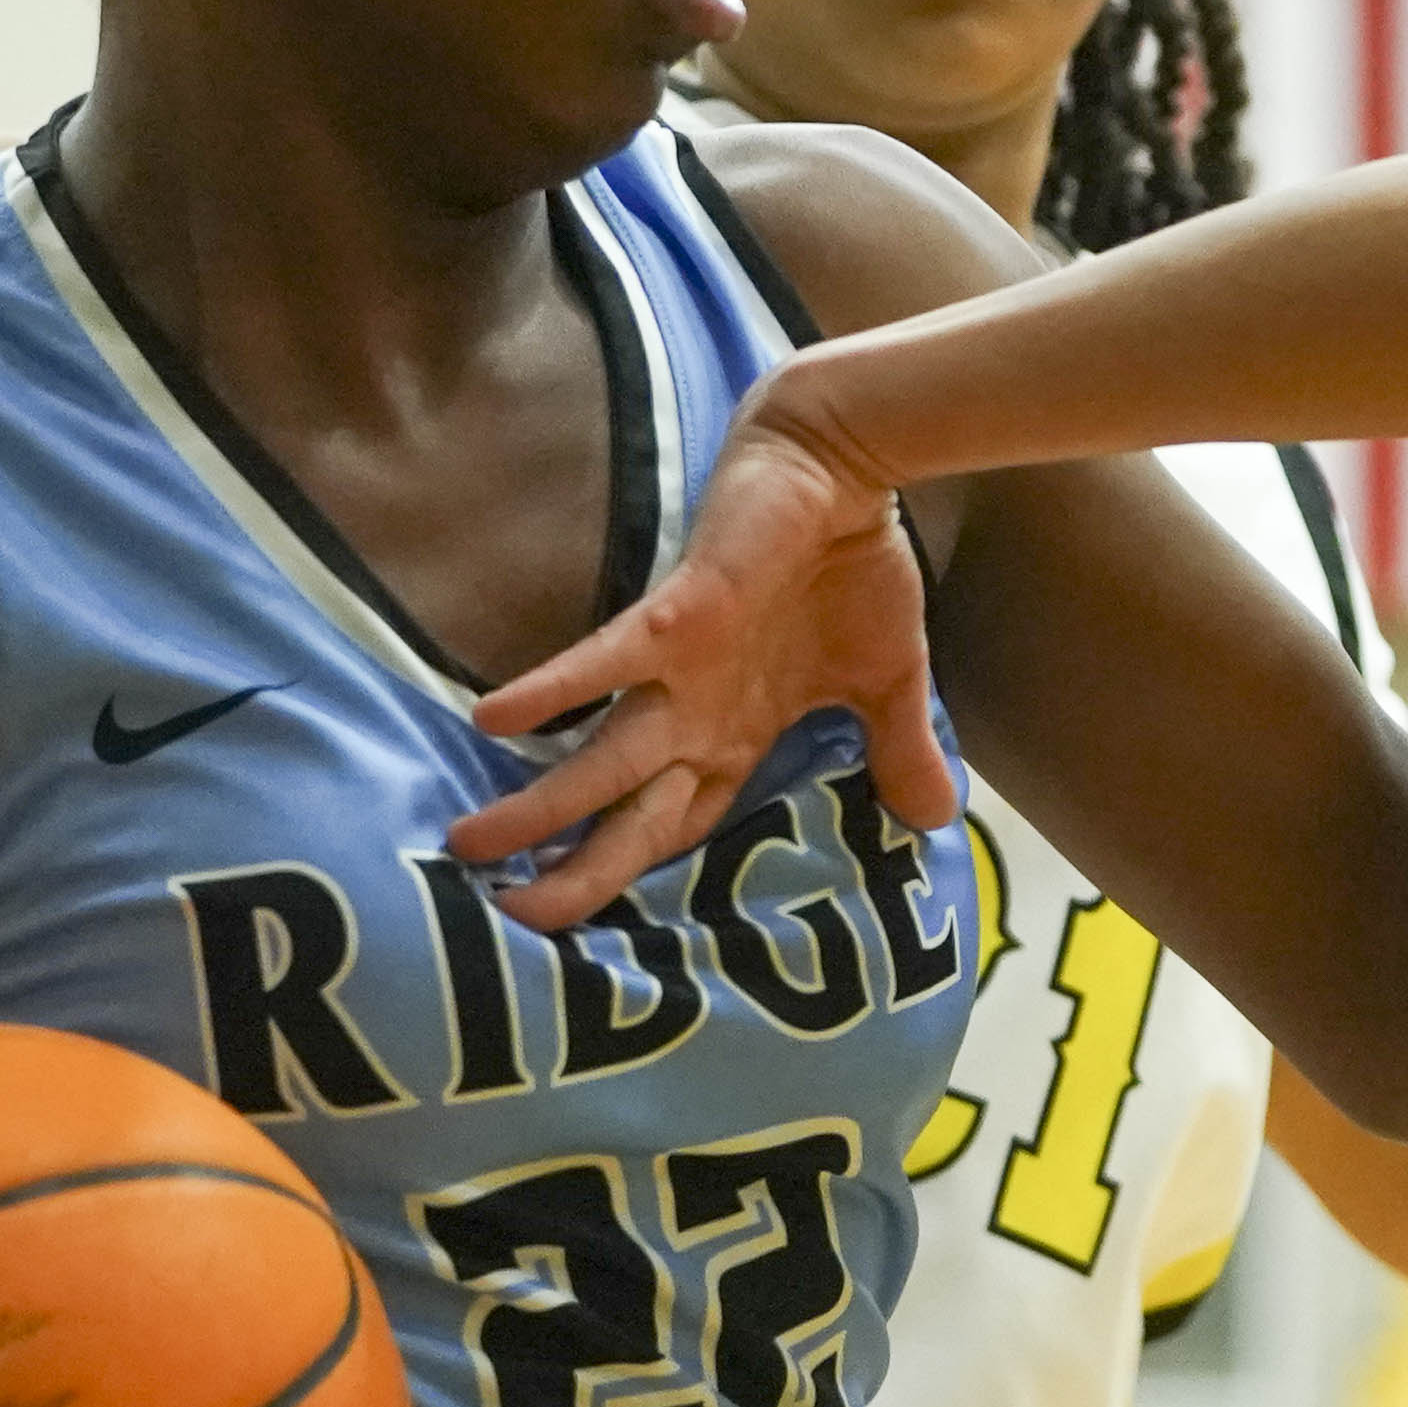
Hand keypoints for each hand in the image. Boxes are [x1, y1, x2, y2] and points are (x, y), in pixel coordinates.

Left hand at [452, 400, 956, 928]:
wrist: (845, 470)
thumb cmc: (853, 570)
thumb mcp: (892, 682)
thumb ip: (899, 751)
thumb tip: (937, 821)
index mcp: (736, 738)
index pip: (674, 828)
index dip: (631, 877)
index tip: (579, 936)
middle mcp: (695, 717)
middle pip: (626, 817)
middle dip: (571, 874)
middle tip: (503, 921)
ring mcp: (680, 674)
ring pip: (599, 756)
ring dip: (538, 803)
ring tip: (471, 846)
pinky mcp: (676, 619)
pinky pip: (604, 662)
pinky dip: (552, 690)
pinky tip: (491, 716)